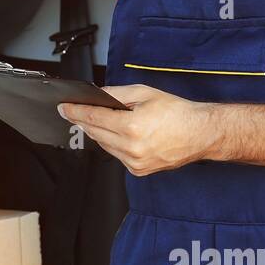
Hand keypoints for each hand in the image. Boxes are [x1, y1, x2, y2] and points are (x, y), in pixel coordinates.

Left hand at [57, 84, 215, 176]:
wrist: (200, 134)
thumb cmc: (178, 112)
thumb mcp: (145, 93)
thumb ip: (117, 94)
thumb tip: (97, 94)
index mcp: (132, 126)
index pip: (93, 118)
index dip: (76, 111)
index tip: (64, 108)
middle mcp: (131, 147)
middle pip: (95, 133)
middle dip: (83, 121)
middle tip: (74, 112)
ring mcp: (135, 162)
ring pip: (104, 146)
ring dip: (98, 133)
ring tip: (98, 120)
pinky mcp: (139, 170)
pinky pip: (117, 155)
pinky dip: (113, 144)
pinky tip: (118, 134)